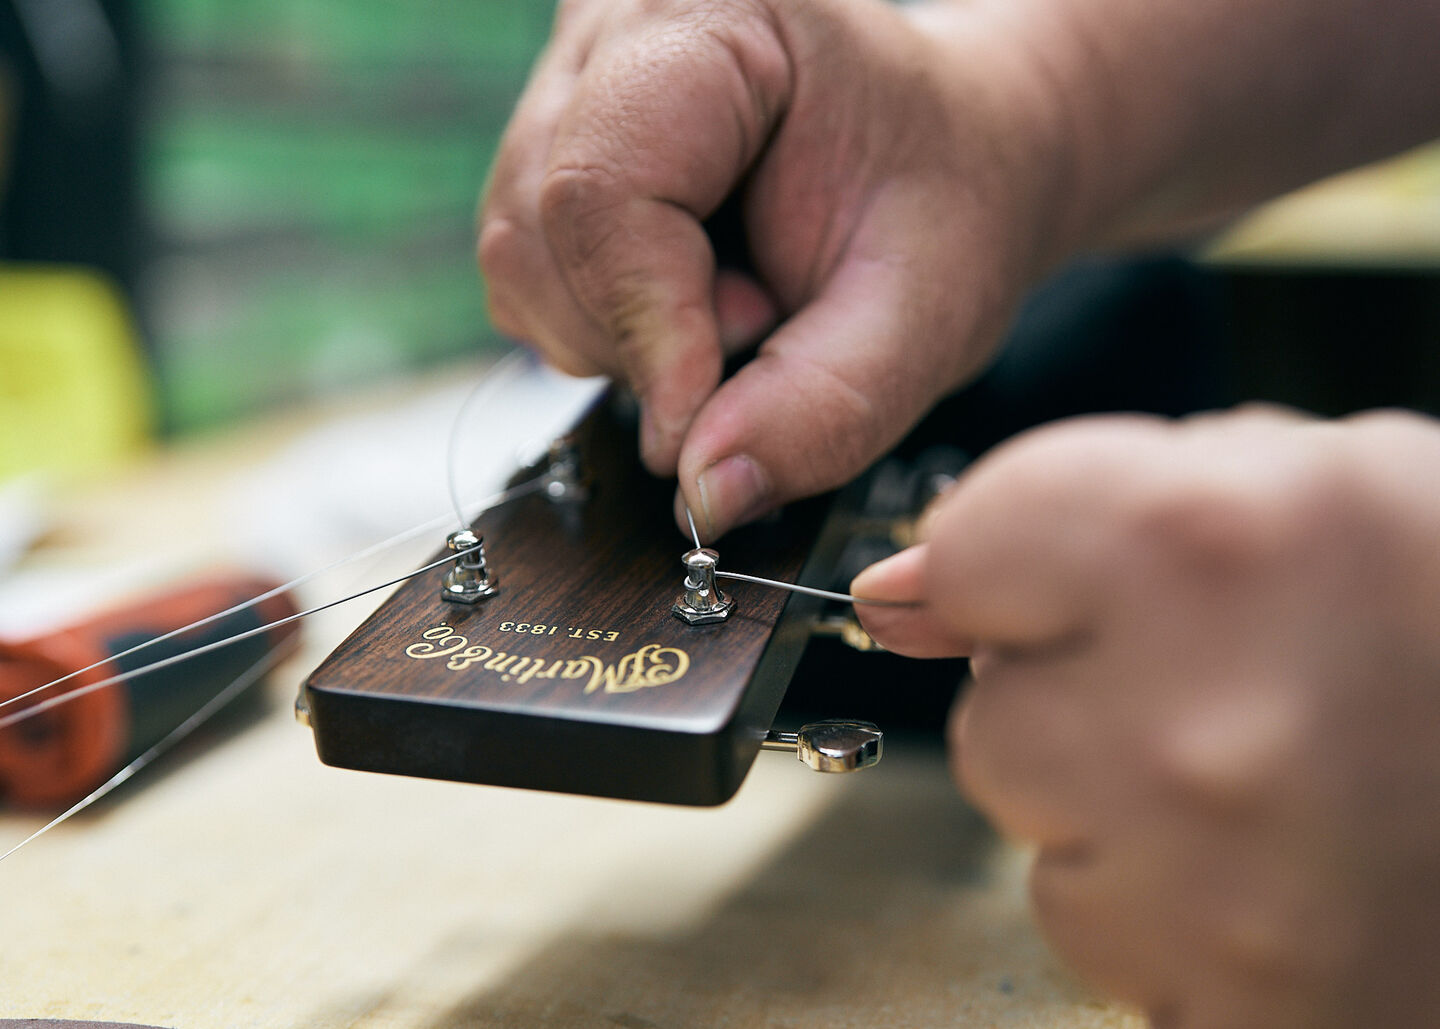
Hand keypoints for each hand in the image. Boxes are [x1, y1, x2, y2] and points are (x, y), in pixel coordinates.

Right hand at [479, 0, 1067, 537]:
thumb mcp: (924, 314)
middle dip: (637, 338)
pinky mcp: (554, 145)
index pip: (600, 188)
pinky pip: (528, 270)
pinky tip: (694, 303)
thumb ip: (823, 412)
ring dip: (620, 337)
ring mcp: (571, 83)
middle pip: (536, 231)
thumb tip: (702, 498)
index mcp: (714, 13)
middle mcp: (615, 28)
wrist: (950, 158)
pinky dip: (604, 325)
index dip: (645, 327)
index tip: (700, 423)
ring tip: (742, 310)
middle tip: (760, 334)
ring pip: (519, 259)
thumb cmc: (949, 200)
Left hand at [853, 408, 1439, 1026]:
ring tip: (1266, 780)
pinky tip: (1279, 866)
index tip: (1043, 585)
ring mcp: (1215, 890)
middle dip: (1074, 696)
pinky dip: (1167, 907)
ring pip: (1041, 838)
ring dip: (1115, 806)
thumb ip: (1087, 512)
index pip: (968, 552)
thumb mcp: (1317, 486)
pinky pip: (1107, 939)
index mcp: (1209, 541)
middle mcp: (1194, 720)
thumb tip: (912, 591)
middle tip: (1215, 688)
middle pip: (994, 716)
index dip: (1010, 569)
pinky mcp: (1239, 1007)